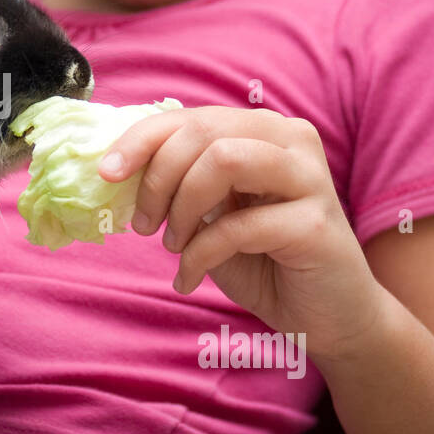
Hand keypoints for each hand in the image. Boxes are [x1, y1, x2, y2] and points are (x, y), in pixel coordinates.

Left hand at [100, 105, 384, 363]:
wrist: (327, 316)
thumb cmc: (263, 259)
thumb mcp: (210, 214)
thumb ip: (179, 183)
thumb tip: (116, 169)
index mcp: (261, 130)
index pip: (189, 117)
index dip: (140, 140)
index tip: (106, 173)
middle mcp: (291, 140)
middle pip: (203, 132)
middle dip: (158, 178)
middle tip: (144, 224)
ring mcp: (310, 178)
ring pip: (225, 160)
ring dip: (183, 207)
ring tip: (172, 245)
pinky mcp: (316, 224)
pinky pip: (238, 226)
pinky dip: (199, 255)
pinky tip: (188, 279)